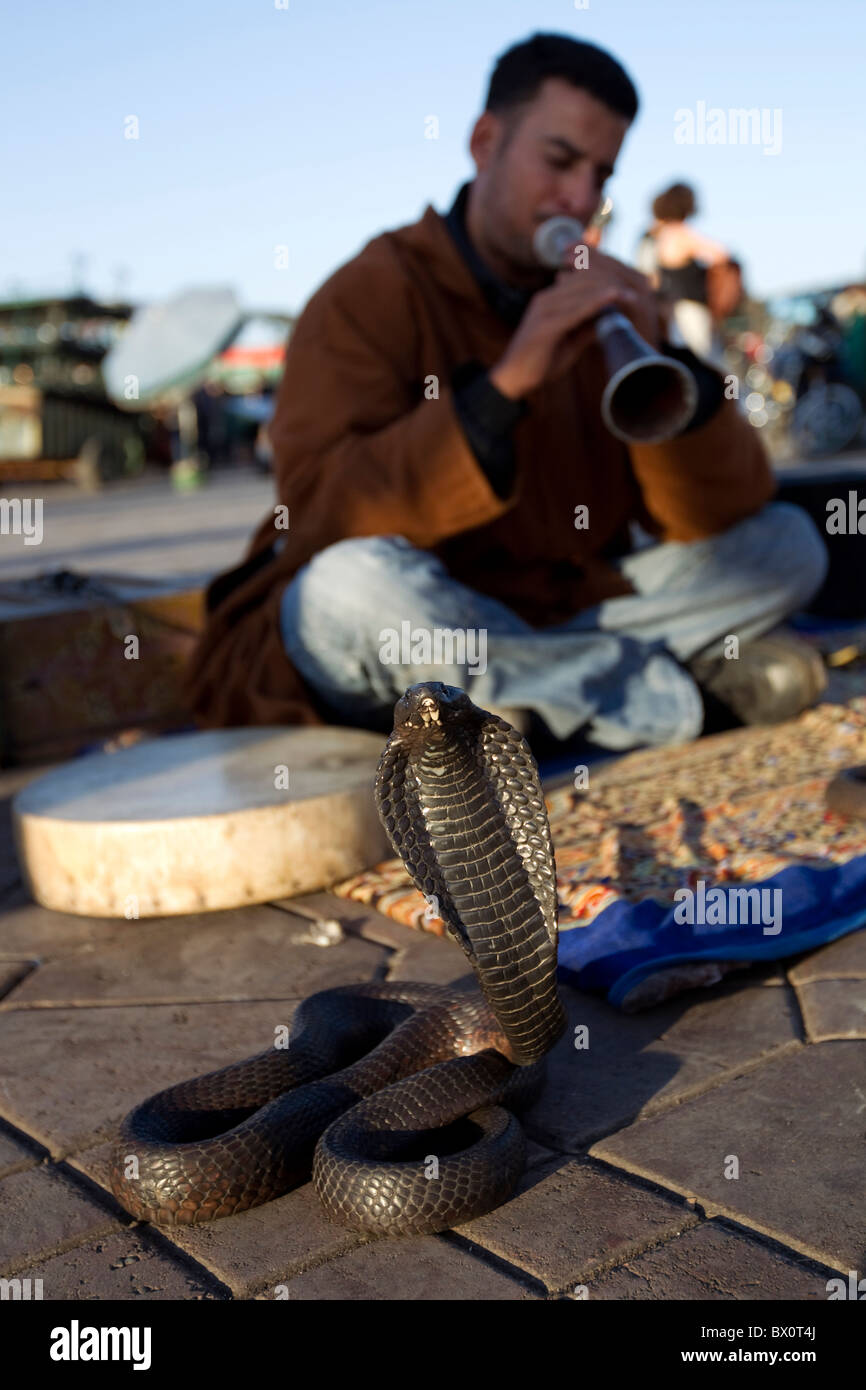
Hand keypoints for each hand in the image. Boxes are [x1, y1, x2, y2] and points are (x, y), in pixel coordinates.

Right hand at [489, 249, 662, 398]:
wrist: (513, 380)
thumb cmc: (540, 363)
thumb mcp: (570, 342)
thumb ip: (587, 327)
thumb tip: (610, 319)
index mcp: (550, 300)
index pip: (582, 280)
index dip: (608, 282)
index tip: (632, 288)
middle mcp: (545, 299)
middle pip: (584, 280)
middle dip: (613, 283)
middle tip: (639, 290)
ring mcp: (543, 310)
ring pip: (582, 291)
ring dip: (610, 290)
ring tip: (633, 295)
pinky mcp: (544, 325)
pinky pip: (576, 308)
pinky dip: (597, 302)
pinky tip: (614, 299)